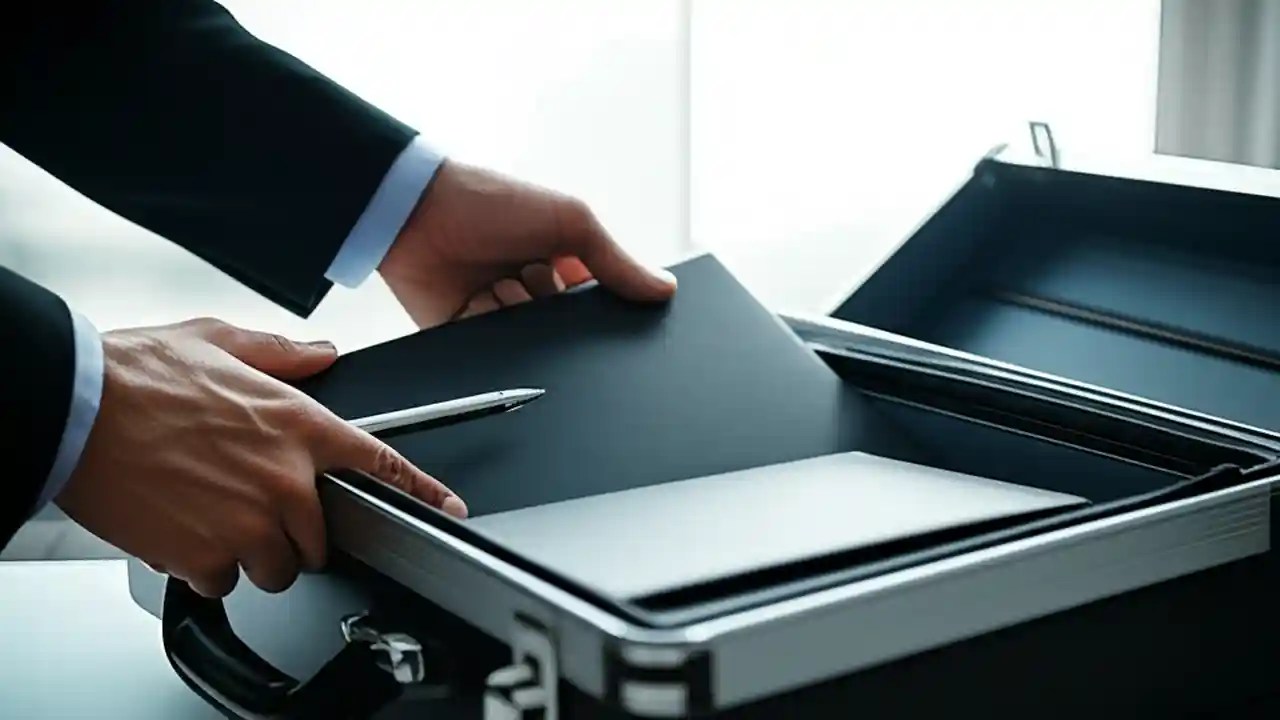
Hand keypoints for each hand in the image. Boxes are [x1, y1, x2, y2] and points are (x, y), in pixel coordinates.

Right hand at [54, 317, 464, 597]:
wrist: (72, 409)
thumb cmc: (137, 375)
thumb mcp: (220, 341)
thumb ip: (283, 356)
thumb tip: (324, 355)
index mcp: (298, 425)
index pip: (379, 464)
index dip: (420, 490)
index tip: (445, 508)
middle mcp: (283, 479)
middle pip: (323, 537)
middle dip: (296, 531)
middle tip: (254, 505)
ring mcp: (248, 522)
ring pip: (278, 568)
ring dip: (251, 553)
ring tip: (211, 515)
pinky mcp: (205, 555)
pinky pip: (224, 581)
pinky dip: (206, 566)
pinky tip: (182, 529)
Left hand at [379, 160, 677, 327]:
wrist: (414, 214)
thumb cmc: (492, 202)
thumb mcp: (570, 222)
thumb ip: (616, 261)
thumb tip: (665, 289)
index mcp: (565, 266)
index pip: (600, 306)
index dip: (604, 313)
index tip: (599, 308)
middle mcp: (536, 295)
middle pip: (567, 335)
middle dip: (554, 314)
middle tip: (536, 280)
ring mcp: (501, 316)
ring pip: (530, 349)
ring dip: (517, 316)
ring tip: (498, 282)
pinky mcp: (466, 337)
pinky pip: (490, 355)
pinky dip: (486, 329)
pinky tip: (476, 299)